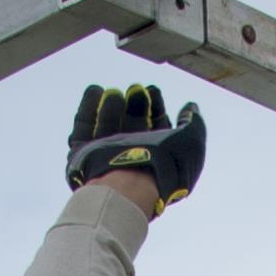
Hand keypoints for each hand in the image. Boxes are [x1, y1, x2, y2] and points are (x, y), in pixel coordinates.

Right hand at [66, 82, 206, 209]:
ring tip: (115, 92)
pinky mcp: (83, 157)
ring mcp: (106, 158)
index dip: (157, 109)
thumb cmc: (164, 168)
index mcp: (158, 161)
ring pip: (108, 126)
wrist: (130, 186)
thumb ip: (193, 124)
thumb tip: (190, 108)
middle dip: (136, 106)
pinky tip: (95, 91)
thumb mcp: (191, 144)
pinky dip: (89, 108)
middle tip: (137, 89)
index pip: (157, 131)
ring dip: (112, 106)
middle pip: (133, 127)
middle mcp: (132, 160)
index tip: (153, 90)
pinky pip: (83, 129)